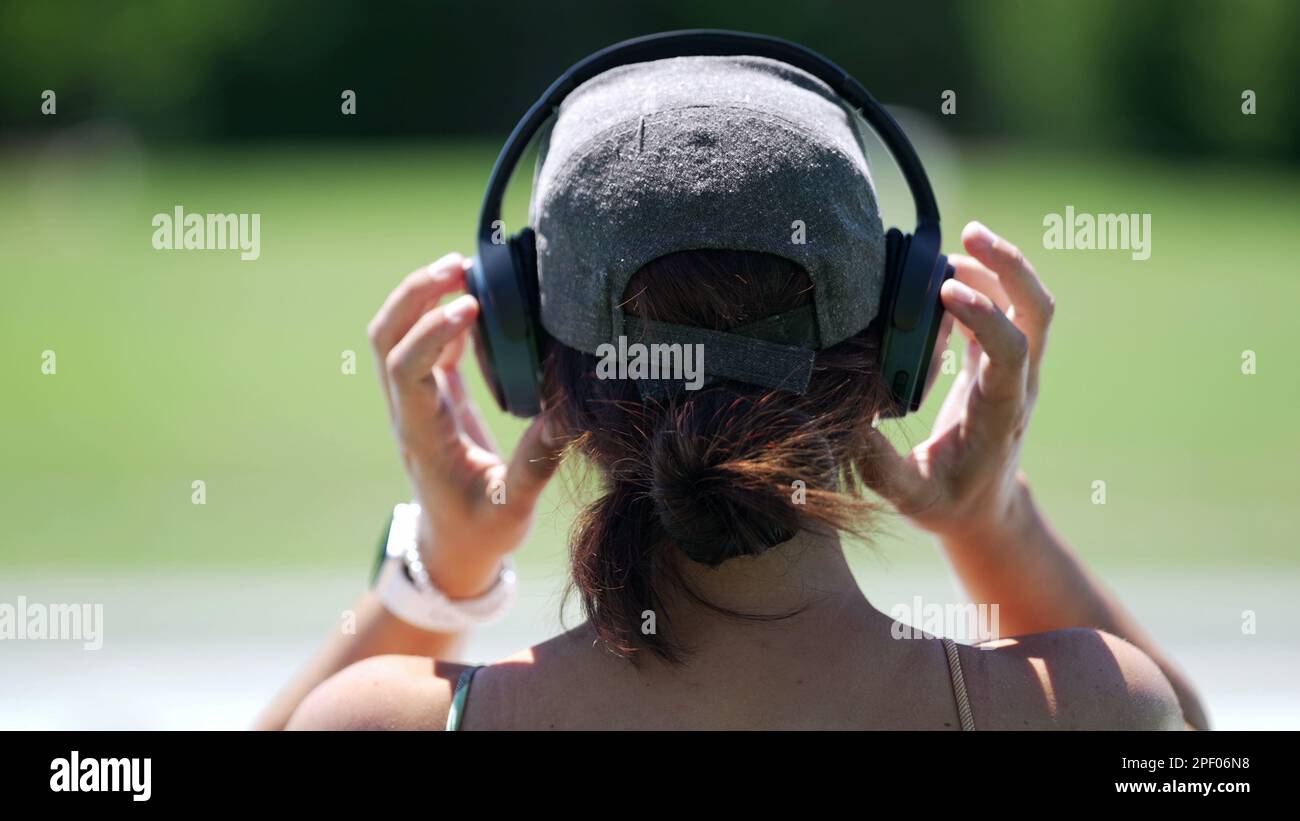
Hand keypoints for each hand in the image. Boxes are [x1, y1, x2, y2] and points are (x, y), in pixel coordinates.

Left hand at [367, 253, 562, 597]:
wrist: (454, 548)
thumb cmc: (483, 531)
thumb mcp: (512, 507)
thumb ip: (537, 464)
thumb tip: (570, 415)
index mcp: (421, 435)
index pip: (406, 369)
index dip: (432, 331)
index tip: (471, 306)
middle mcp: (408, 411)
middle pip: (386, 337)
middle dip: (414, 294)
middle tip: (459, 265)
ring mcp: (415, 400)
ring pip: (395, 334)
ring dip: (420, 296)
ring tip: (464, 268)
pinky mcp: (432, 396)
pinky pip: (424, 344)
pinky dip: (442, 314)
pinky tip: (475, 299)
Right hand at [865, 222, 1054, 540]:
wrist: (986, 508)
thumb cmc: (948, 502)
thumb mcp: (911, 497)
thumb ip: (881, 468)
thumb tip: (848, 426)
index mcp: (1000, 411)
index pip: (1010, 350)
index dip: (984, 315)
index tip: (944, 291)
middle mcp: (1017, 381)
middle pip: (1037, 309)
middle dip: (1010, 265)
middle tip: (969, 232)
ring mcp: (1014, 367)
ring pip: (1026, 300)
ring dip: (996, 265)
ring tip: (946, 249)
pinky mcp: (1000, 358)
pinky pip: (1004, 308)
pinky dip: (981, 281)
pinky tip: (941, 276)